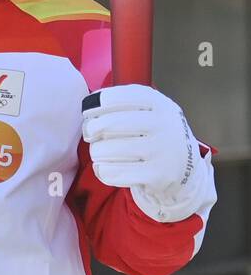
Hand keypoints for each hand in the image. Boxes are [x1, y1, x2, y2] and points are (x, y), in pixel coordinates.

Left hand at [81, 84, 213, 221]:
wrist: (186, 168)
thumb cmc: (155, 135)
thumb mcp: (150, 111)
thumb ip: (124, 103)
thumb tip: (89, 105)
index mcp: (160, 104)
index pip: (117, 98)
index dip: (96, 104)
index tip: (88, 112)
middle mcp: (165, 125)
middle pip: (109, 124)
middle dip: (92, 129)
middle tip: (90, 134)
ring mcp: (163, 152)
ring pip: (108, 150)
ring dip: (96, 152)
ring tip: (100, 153)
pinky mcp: (157, 176)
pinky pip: (113, 172)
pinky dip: (102, 170)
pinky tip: (105, 168)